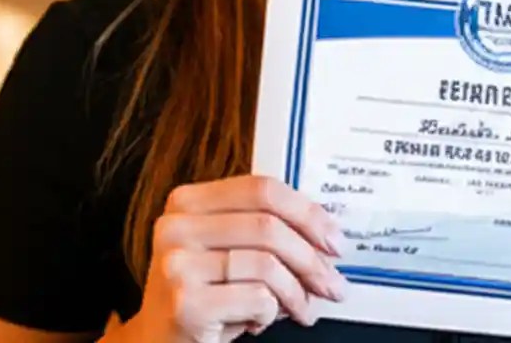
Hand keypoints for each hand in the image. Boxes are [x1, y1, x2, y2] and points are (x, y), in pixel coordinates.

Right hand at [126, 175, 348, 341]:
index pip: (262, 189)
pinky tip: (259, 320)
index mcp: (187, 201)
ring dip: (297, 293)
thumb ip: (264, 232)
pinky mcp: (186, 303)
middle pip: (269, 227)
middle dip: (312, 260)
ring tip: (302, 310)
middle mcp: (176, 227)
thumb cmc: (201, 295)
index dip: (307, 212)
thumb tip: (327, 238)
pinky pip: (257, 298)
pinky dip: (272, 312)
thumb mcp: (225, 251)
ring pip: (267, 265)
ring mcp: (177, 265)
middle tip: (333, 284)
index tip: (334, 239)